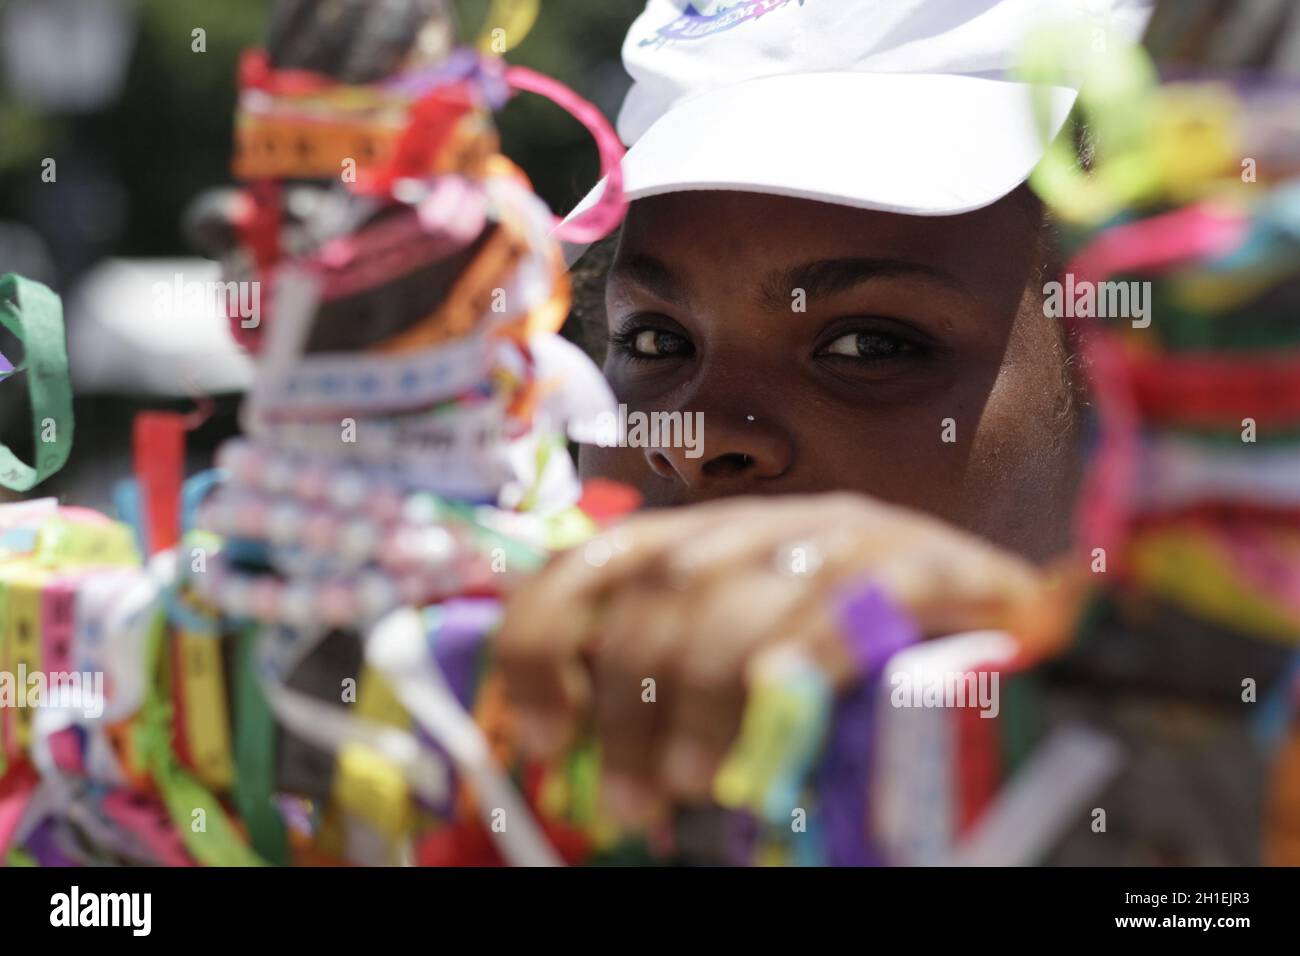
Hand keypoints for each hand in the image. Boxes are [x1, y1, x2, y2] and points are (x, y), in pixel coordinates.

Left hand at [497, 493, 1069, 823]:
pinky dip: (799, 665)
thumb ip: (681, 697)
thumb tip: (592, 765)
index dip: (545, 642)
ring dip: (700, 700)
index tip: (539, 736)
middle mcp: (765, 525)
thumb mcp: (754, 672)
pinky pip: (847, 608)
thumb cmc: (865, 665)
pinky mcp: (922, 563)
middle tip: (634, 799)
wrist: (1012, 625)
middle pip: (659, 586)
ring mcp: (844, 536)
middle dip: (628, 700)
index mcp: (708, 542)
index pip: (594, 562)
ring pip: (738, 596)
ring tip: (697, 785)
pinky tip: (778, 716)